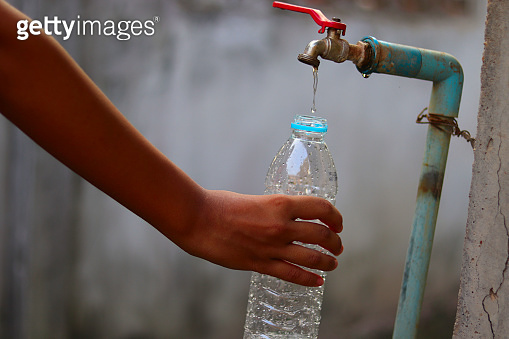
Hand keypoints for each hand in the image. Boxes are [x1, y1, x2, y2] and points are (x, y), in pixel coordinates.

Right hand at [170, 190, 342, 286]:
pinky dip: (309, 279)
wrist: (197, 219)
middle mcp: (281, 226)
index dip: (335, 216)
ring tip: (333, 264)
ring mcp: (271, 247)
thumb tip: (289, 217)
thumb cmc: (222, 204)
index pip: (321, 208)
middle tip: (338, 246)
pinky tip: (318, 282)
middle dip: (335, 242)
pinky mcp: (259, 264)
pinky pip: (292, 275)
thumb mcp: (257, 199)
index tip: (338, 223)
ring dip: (327, 262)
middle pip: (322, 235)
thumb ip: (275, 210)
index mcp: (280, 204)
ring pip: (312, 257)